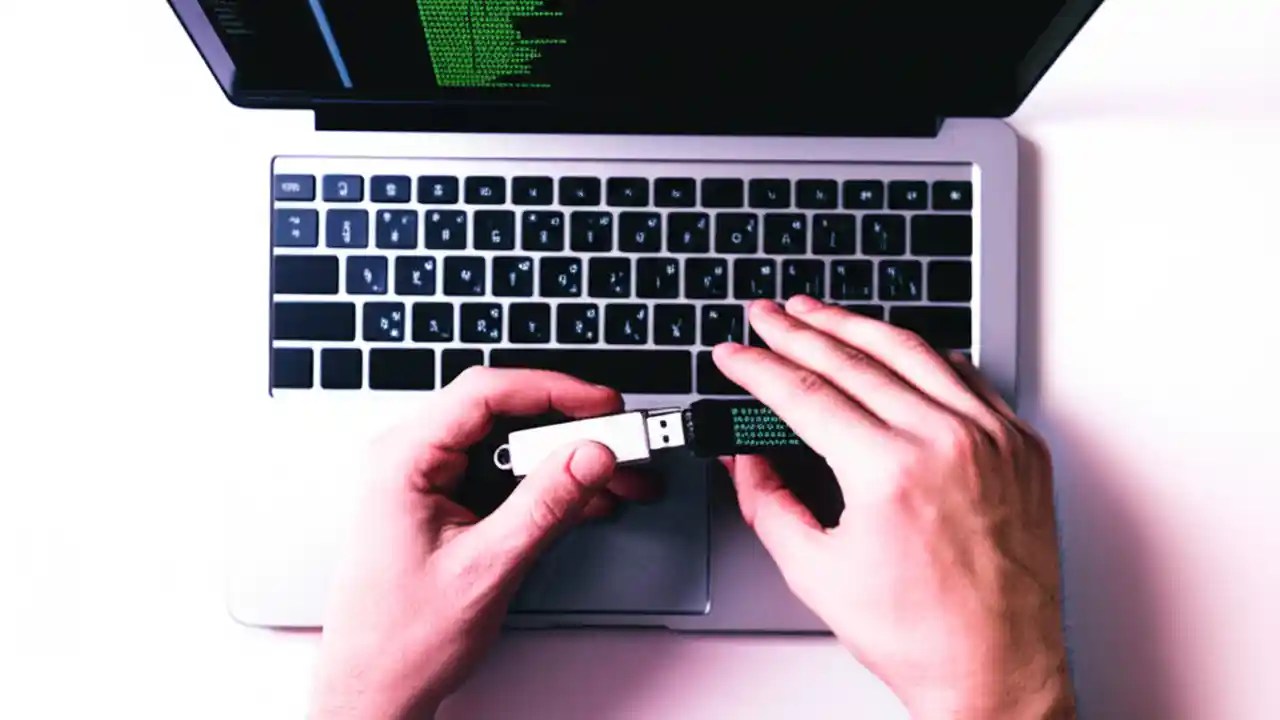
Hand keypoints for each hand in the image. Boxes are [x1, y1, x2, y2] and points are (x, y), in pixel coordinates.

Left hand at [308, 368, 655, 719]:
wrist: (372, 689)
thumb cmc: (398, 639)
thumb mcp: (484, 568)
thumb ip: (543, 506)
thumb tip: (589, 456)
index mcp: (403, 459)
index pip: (484, 394)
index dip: (552, 390)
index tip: (602, 406)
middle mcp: (412, 460)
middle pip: (503, 416)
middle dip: (569, 430)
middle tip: (621, 445)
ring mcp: (430, 482)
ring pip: (511, 449)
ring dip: (566, 462)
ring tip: (618, 478)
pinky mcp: (448, 505)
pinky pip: (506, 480)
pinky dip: (549, 488)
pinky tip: (589, 500)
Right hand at [715, 297, 1073, 719]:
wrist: (998, 668)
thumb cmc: (920, 635)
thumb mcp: (815, 571)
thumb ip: (768, 501)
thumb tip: (745, 459)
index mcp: (891, 471)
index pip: (805, 393)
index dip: (758, 367)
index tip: (734, 354)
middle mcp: (947, 440)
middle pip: (854, 359)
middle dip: (798, 330)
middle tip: (767, 314)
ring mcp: (992, 437)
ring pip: (912, 351)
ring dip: (856, 325)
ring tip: (818, 312)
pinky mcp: (1020, 445)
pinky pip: (964, 375)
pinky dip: (921, 353)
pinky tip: (894, 346)